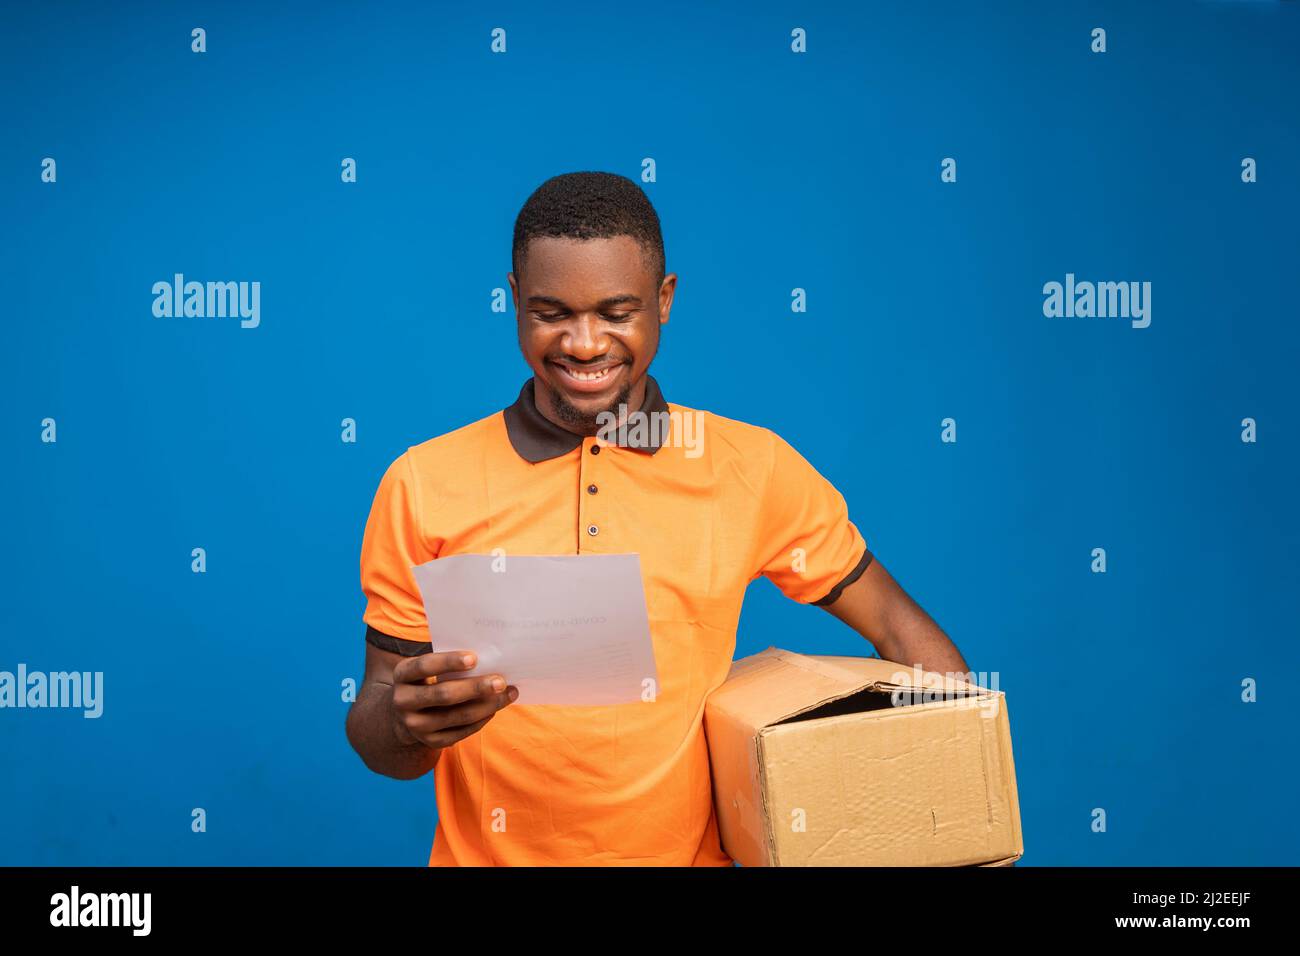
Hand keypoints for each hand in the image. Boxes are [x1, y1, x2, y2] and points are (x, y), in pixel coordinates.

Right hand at [389, 651, 517, 750]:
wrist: (404, 715)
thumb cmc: (425, 681)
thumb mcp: (426, 669)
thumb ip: (447, 663)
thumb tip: (487, 657)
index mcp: (402, 675)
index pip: (425, 666)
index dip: (449, 662)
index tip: (474, 658)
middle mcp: (404, 701)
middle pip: (444, 695)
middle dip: (476, 688)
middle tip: (501, 681)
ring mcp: (415, 725)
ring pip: (457, 716)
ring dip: (487, 706)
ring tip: (508, 694)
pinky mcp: (430, 741)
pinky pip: (461, 732)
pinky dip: (481, 719)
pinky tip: (495, 708)